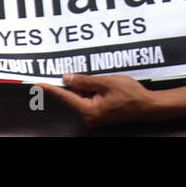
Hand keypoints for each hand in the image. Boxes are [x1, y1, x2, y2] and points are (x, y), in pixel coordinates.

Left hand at [38, 73, 163, 126]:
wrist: (148, 106)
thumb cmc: (131, 96)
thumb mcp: (106, 82)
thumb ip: (85, 80)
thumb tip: (68, 78)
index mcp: (88, 111)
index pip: (64, 97)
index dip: (50, 89)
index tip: (37, 84)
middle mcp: (89, 116)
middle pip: (73, 96)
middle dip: (73, 83)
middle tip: (72, 70)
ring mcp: (94, 116)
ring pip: (81, 97)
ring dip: (84, 86)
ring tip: (100, 79)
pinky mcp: (99, 113)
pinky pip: (89, 99)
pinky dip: (90, 90)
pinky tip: (99, 84)